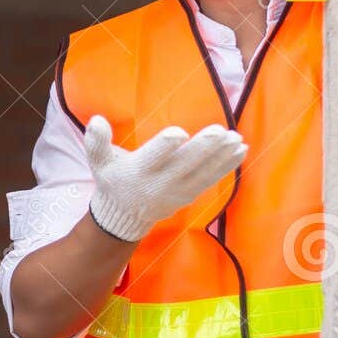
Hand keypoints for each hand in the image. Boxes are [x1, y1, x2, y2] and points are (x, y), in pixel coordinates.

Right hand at [83, 115, 246, 242]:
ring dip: (221, 156)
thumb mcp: (98, 162)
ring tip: (236, 138)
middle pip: (183, 165)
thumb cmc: (112, 180)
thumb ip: (96, 142)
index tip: (180, 133)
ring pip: (202, 173)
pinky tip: (240, 150)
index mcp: (136, 171)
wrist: (123, 217)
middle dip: (203, 149)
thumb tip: (96, 120)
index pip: (152, 158)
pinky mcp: (189, 196)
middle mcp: (158, 184)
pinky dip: (227, 166)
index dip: (165, 147)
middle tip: (221, 131)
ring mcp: (177, 192)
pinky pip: (210, 180)